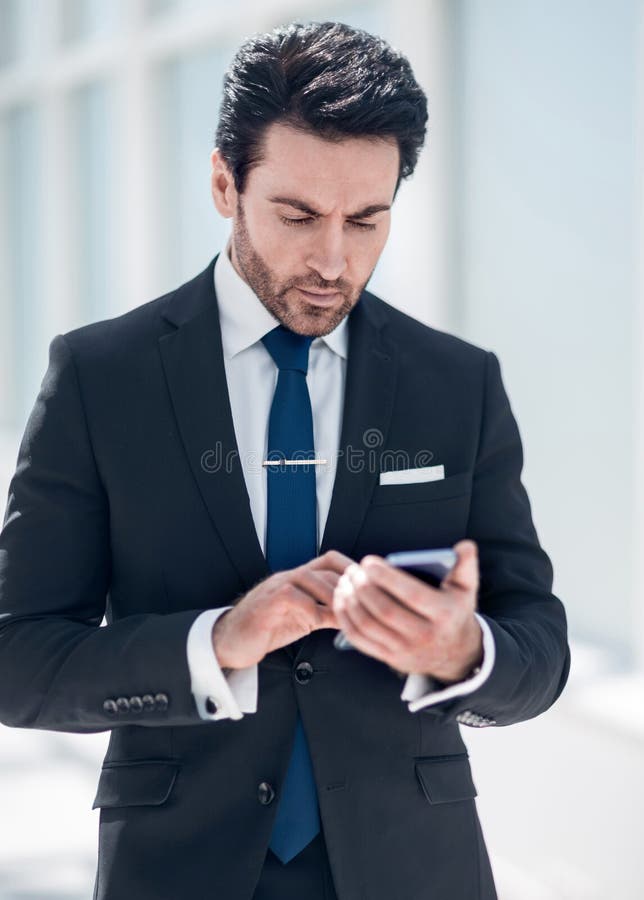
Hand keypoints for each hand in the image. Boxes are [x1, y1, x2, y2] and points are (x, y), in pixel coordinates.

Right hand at [211, 550, 352, 668]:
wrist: (230, 641)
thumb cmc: (266, 629)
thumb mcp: (303, 620)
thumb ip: (325, 613)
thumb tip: (354, 616)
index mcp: (299, 579)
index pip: (330, 560)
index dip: (351, 567)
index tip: (369, 582)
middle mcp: (289, 577)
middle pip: (325, 568)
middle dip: (348, 585)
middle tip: (363, 603)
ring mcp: (277, 587)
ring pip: (311, 577)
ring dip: (332, 595)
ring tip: (344, 612)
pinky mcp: (267, 602)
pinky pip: (294, 598)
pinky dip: (310, 610)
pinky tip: (317, 623)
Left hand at [332, 540, 482, 681]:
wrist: (456, 654)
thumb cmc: (455, 611)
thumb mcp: (466, 588)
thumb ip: (466, 564)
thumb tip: (465, 545)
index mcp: (444, 614)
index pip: (411, 595)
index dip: (387, 578)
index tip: (368, 562)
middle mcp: (425, 635)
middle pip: (385, 611)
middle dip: (363, 588)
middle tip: (352, 570)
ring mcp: (405, 650)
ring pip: (369, 626)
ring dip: (350, 602)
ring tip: (344, 581)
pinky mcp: (390, 658)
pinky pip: (361, 640)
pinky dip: (346, 619)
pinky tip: (342, 600)